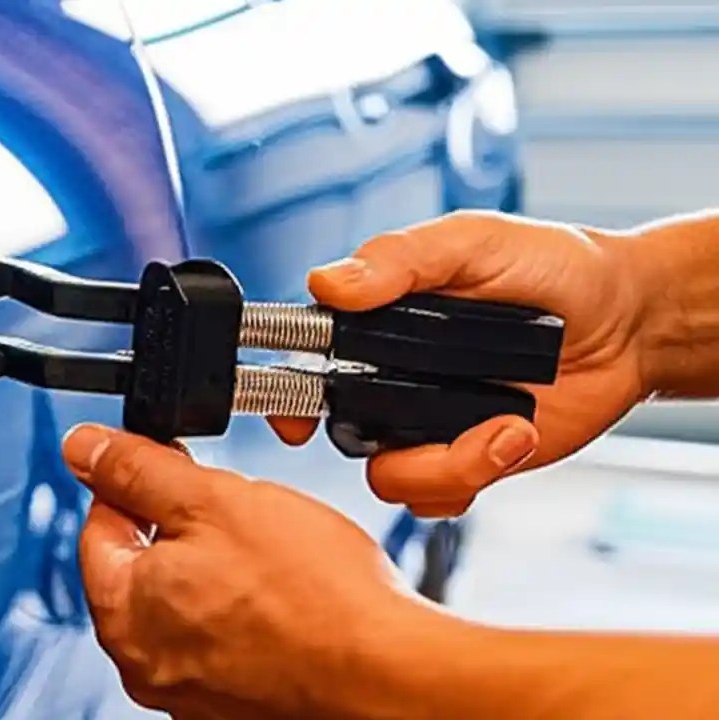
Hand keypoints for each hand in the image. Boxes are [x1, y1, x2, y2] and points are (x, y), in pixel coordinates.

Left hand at [62, 424, 448, 719]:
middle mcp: (146, 667)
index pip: (99, 526)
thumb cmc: (315, 598)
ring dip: (216, 572)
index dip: (134, 482)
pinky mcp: (239, 707)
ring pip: (187, 606)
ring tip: (269, 555)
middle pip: (140, 570)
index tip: (168, 464)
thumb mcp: (214, 500)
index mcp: (123, 615)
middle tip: (232, 509)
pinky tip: (285, 600)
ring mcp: (193, 695)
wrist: (391, 674)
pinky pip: (225, 643)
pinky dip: (246, 616)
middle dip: (179, 529)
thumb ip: (138, 470)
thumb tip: (85, 447)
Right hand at [271, 211, 652, 517]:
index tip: (293, 421)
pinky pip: (436, 498)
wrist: (628, 321)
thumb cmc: (551, 267)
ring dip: (446, 462)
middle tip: (419, 419)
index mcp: (376, 320)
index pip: (305, 360)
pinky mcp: (468, 459)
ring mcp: (427, 423)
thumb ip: (399, 259)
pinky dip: (473, 477)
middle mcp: (391, 377)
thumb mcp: (471, 242)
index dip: (287, 397)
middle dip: (376, 438)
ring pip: (389, 476)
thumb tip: (330, 283)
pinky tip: (513, 438)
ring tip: (503, 426)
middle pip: (340, 432)